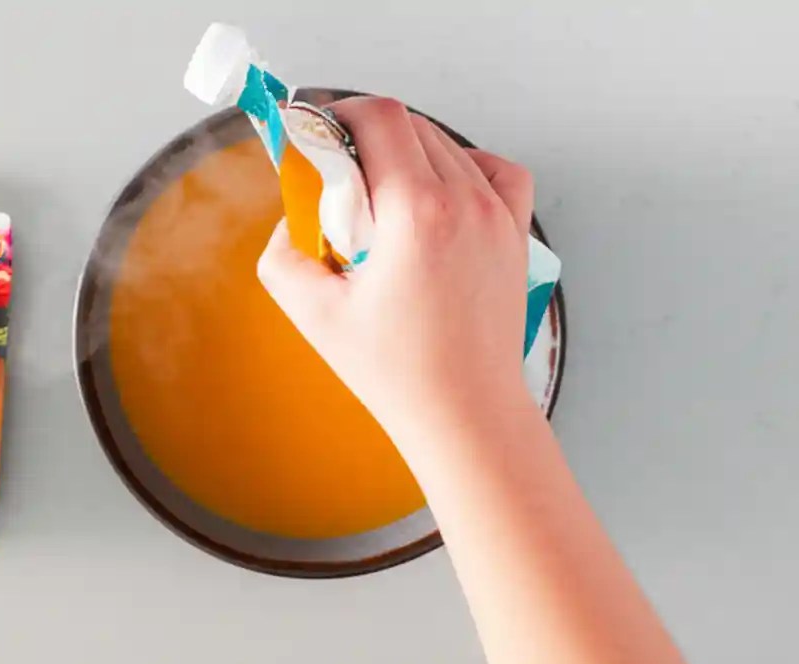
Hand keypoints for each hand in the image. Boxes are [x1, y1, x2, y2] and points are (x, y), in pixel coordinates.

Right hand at [257, 96, 538, 438]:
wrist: (466, 414)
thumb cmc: (397, 373)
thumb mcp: (314, 316)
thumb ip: (283, 255)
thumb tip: (289, 220)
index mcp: (418, 212)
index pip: (380, 118)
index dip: (339, 114)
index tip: (316, 136)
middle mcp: (466, 202)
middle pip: (411, 125)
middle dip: (366, 140)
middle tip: (340, 184)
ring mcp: (498, 216)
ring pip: (447, 145)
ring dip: (407, 157)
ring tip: (383, 205)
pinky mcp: (515, 235)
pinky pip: (496, 170)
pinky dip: (464, 167)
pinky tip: (438, 196)